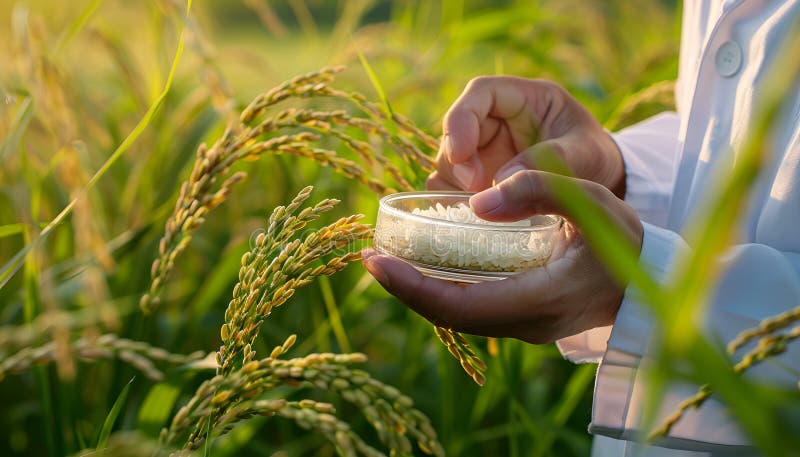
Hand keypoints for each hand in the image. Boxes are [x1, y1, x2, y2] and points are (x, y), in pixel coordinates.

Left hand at [363, 170, 642, 342]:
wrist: (650, 278)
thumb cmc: (625, 239)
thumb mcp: (590, 200)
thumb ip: (539, 191)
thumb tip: (479, 200)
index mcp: (538, 300)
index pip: (458, 307)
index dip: (411, 288)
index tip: (375, 262)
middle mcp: (525, 323)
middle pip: (449, 315)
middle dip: (405, 289)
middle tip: (371, 257)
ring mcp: (524, 326)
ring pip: (458, 316)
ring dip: (420, 291)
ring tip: (389, 260)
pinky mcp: (524, 318)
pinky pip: (472, 310)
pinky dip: (442, 290)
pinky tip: (428, 266)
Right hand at [427, 76, 625, 196]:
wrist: (603, 185)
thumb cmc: (596, 158)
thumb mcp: (584, 154)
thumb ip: (546, 162)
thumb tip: (498, 182)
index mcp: (525, 98)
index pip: (480, 93)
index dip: (462, 119)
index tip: (460, 154)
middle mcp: (497, 121)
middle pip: (457, 130)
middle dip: (458, 160)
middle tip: (475, 188)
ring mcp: (485, 151)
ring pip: (450, 161)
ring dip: (454, 184)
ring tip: (479, 206)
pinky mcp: (479, 179)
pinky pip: (454, 187)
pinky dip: (454, 202)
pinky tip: (471, 216)